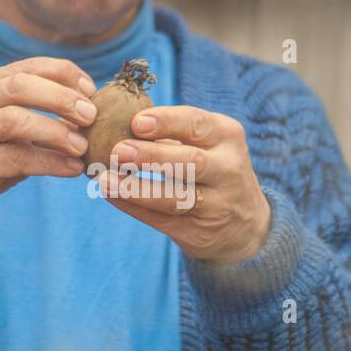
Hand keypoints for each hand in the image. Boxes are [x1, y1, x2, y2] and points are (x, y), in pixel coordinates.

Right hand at [0, 57, 96, 220]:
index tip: (91, 92)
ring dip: (54, 130)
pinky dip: (48, 162)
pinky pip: (15, 158)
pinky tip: (71, 169)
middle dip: (61, 98)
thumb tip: (92, 111)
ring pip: (14, 119)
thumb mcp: (14, 125)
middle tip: (91, 116)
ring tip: (81, 146)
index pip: (32, 65)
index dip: (66, 74)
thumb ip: (43, 113)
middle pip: (21, 85)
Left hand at [97, 105, 271, 264]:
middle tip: (117, 151)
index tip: (136, 121)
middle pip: (190, 162)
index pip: (197, 124)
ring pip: (175, 197)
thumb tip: (118, 117)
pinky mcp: (200, 233)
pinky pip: (163, 220)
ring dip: (136, 189)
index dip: (167, 122)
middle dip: (151, 156)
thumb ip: (172, 131)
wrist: (245, 225)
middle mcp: (228, 170)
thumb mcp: (207, 143)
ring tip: (105, 180)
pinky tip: (112, 195)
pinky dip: (134, 207)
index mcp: (227, 137)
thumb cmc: (212, 169)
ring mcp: (217, 205)